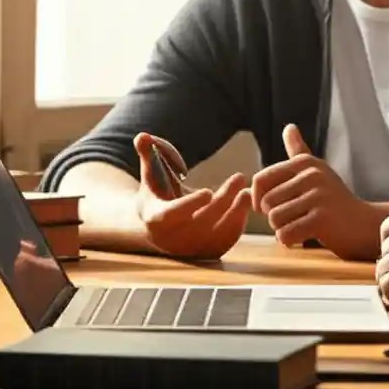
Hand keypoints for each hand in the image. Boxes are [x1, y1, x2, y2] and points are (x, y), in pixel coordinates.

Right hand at [133, 132, 250, 258]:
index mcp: (156, 219)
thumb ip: (148, 154)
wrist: (162, 225)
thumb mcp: (151, 174)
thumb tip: (143, 136)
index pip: (172, 215)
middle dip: (222, 200)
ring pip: (217, 234)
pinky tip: (244, 203)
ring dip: (234, 213)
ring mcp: (192, 249)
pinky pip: (226, 240)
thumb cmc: (158, 192)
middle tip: (239, 178)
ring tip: (245, 191)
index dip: (190, 205)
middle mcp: (173, 239)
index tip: (208, 191)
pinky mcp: (208, 252)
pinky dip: (238, 223)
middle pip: (201, 222)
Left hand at [251, 124, 381, 260]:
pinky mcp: (322, 219)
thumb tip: (289, 127)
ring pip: (274, 219)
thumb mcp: (315, 173)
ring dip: (283, 230)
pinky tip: (304, 238)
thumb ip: (298, 152)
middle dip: (274, 217)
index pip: (260, 179)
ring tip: (302, 226)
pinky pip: (286, 234)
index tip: (268, 209)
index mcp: (304, 162)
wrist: (364, 225)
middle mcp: (311, 175)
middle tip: (295, 219)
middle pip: (266, 203)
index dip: (258, 199)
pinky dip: (289, 241)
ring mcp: (318, 196)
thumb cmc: (333, 200)